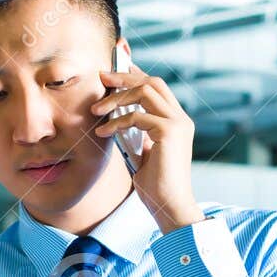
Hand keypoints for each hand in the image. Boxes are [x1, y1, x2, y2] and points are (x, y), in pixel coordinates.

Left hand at [91, 61, 203, 233]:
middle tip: (101, 76)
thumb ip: (138, 135)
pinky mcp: (170, 132)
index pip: (157, 88)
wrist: (169, 206)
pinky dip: (117, 122)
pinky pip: (138, 116)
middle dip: (125, 76)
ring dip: (117, 97)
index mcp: (176, 122)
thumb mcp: (144, 154)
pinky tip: (103, 132)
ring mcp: (178, 123)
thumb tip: (119, 120)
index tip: (115, 69)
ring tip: (96, 109)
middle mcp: (180, 119)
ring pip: (145, 92)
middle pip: (152, 82)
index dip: (136, 74)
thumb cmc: (156, 186)